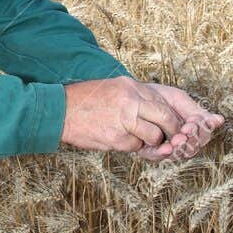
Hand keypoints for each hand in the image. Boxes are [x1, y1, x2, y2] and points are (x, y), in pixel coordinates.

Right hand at [61, 77, 186, 153]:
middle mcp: (131, 100)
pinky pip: (135, 147)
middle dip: (171, 131)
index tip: (172, 125)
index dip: (172, 117)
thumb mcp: (114, 88)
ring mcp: (124, 118)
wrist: (60, 111)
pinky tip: (117, 139)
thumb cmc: (86, 100)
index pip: (165, 102)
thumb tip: (158, 111)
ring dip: (150, 142)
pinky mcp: (116, 137)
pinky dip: (130, 147)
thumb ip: (136, 97)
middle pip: (166, 118)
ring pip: (154, 135)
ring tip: (137, 138)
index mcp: (131, 86)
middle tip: (168, 138)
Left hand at [134, 82, 223, 161]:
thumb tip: (220, 120)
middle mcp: (181, 140)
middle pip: (194, 146)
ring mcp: (167, 147)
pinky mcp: (151, 151)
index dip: (202, 130)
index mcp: (191, 127)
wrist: (130, 97)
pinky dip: (163, 153)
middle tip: (185, 132)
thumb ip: (197, 111)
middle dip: (191, 140)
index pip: (204, 133)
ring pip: (179, 154)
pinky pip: (160, 156)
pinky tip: (165, 148)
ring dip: (180, 148)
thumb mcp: (178, 100)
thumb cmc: (156, 97)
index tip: (194, 123)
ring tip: (176, 140)